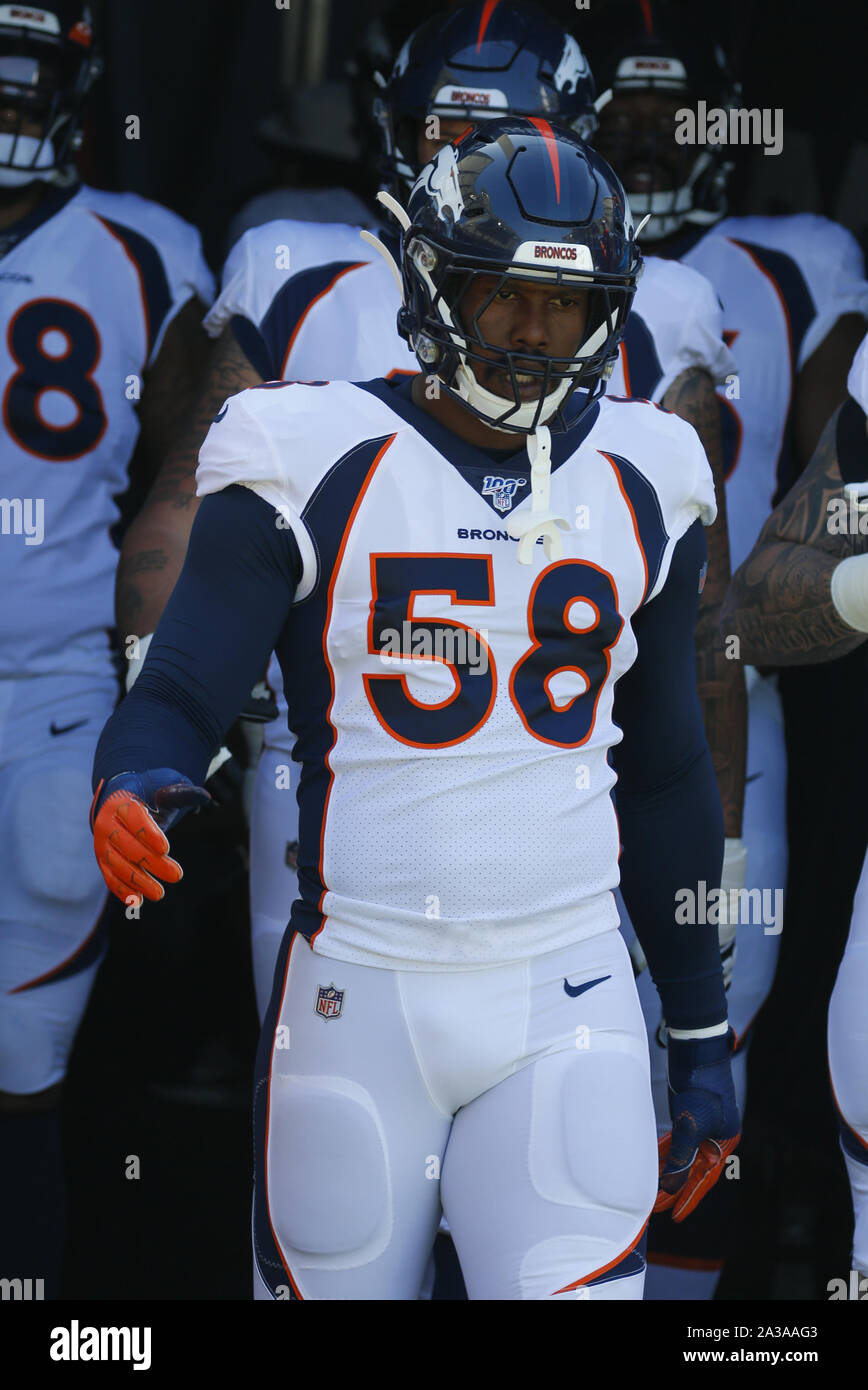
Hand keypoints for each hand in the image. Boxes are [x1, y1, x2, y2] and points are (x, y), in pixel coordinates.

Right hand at [90, 769, 209, 904]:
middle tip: (177, 875)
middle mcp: (105, 823)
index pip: (133, 818)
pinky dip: (121, 890)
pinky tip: (137, 902)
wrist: (123, 799)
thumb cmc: (149, 791)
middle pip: (127, 845)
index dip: (148, 833)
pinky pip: (109, 877)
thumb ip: (181, 793)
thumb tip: (204, 796)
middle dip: (151, 862)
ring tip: (159, 894)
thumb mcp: (165, 785)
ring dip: (137, 881)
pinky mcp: (103, 860)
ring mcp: (102, 843)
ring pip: (117, 864)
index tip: (166, 849)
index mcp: (120, 801)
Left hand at [654, 1028, 740, 1221]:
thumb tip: (671, 1187)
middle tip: (655, 1207)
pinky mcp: (688, 1115)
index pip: (704, 1178)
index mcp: (724, 1142)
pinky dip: (664, 1151)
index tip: (675, 1216)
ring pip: (682, 1155)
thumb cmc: (700, 1087)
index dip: (689, 1198)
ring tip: (649, 1190)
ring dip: (667, 1171)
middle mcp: (714, 1136)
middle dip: (674, 1188)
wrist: (696, 1052)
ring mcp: (701, 1125)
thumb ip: (681, 1157)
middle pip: (692, 1169)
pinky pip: (675, 1140)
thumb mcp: (690, 1126)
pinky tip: (651, 1162)